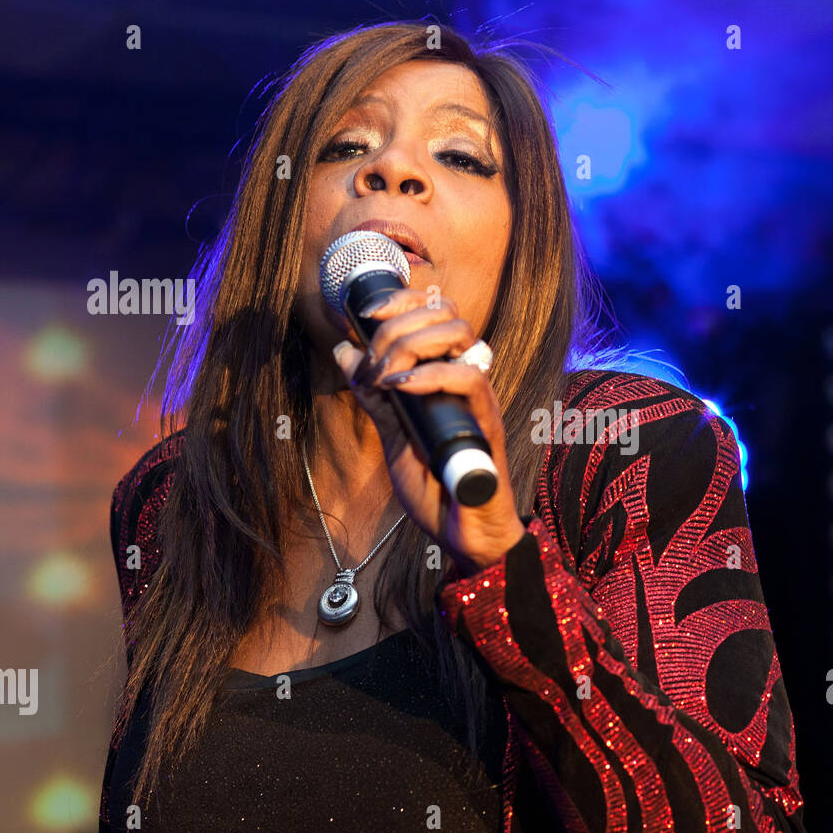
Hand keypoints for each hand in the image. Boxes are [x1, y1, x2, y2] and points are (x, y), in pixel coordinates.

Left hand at [331, 288, 525, 574]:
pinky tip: (400, 390)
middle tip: (372, 359)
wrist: (462, 532)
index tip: (366, 312)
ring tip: (385, 377)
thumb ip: (372, 393)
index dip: (402, 300)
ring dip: (411, 344)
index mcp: (446, 374)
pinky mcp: (487, 421)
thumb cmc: (435, 485)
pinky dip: (429, 376)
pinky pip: (468, 378)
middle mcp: (466, 377)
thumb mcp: (392, 433)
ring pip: (459, 334)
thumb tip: (345, 349)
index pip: (435, 311)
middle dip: (398, 323)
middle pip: (446, 312)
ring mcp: (478, 397)